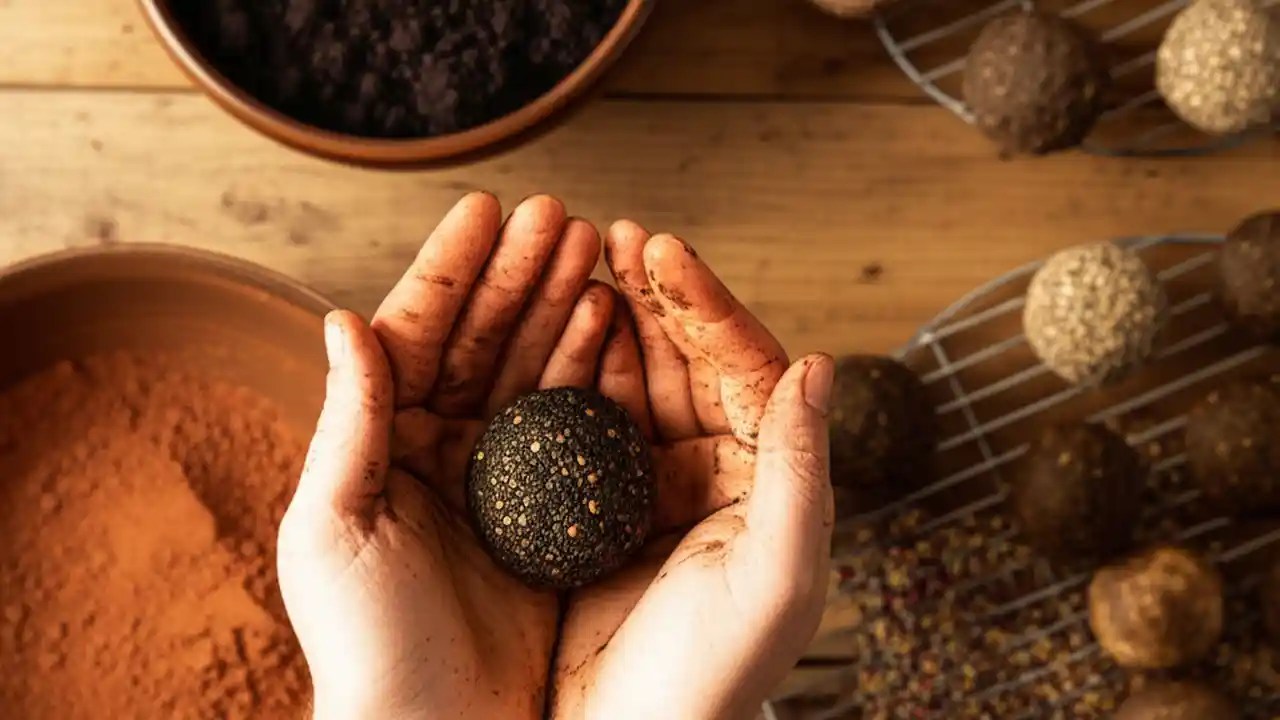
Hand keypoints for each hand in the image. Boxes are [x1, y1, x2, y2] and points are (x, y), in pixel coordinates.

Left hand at [278, 193, 616, 719]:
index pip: (414, 334)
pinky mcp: (549, 505)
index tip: (489, 208)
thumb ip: (348, 422)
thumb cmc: (366, 644)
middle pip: (482, 338)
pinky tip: (614, 325)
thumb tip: (343, 319)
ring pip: (532, 367)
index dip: (451, 269)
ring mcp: (498, 472)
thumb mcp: (333, 528)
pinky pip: (572, 421)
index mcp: (380, 443)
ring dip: (562, 305)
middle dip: (520, 272)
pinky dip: (592, 369)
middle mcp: (438, 448)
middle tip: (562, 215)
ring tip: (597, 252)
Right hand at [550, 223, 835, 718]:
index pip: (749, 368)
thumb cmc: (716, 674)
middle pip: (692, 358)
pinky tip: (555, 332)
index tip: (664, 248)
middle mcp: (722, 470)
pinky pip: (591, 417)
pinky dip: (576, 369)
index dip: (708, 305)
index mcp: (772, 478)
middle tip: (617, 233)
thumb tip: (817, 362)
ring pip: (640, 377)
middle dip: (659, 294)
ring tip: (582, 262)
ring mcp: (660, 481)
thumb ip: (804, 470)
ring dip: (615, 317)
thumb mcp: (775, 576)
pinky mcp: (605, 499)